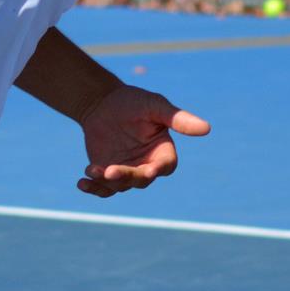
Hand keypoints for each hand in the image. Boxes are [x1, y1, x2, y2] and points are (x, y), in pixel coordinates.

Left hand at [73, 84, 210, 197]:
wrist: (103, 103)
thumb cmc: (133, 102)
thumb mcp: (155, 106)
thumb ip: (178, 119)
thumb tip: (207, 128)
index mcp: (162, 150)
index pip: (166, 166)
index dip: (158, 170)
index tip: (149, 171)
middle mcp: (147, 165)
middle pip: (141, 179)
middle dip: (126, 176)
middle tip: (110, 171)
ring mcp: (127, 171)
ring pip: (120, 185)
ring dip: (106, 181)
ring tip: (91, 169)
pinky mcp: (108, 174)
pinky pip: (103, 188)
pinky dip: (93, 188)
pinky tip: (81, 183)